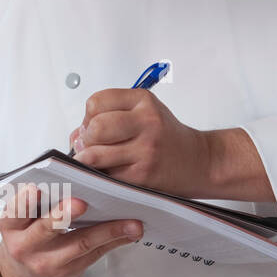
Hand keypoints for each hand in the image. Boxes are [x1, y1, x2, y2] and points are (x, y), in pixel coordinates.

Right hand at [0, 185, 142, 276]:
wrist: (23, 273)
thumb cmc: (26, 235)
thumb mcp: (20, 219)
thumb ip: (36, 202)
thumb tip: (72, 176)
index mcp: (11, 226)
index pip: (15, 213)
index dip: (24, 201)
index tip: (35, 189)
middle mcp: (26, 246)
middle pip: (47, 230)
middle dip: (64, 215)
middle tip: (81, 203)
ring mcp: (48, 263)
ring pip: (80, 244)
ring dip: (108, 231)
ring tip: (131, 223)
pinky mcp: (69, 272)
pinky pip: (95, 254)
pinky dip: (115, 240)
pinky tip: (130, 232)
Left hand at [69, 87, 211, 197]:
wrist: (200, 161)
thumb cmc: (167, 138)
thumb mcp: (144, 113)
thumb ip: (110, 117)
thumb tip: (75, 136)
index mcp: (143, 101)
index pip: (96, 102)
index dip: (88, 116)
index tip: (94, 125)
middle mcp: (146, 122)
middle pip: (95, 127)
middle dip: (86, 139)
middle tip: (92, 145)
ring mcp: (145, 149)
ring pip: (95, 154)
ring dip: (87, 160)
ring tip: (95, 160)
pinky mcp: (143, 175)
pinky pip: (106, 175)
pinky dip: (99, 175)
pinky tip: (108, 172)